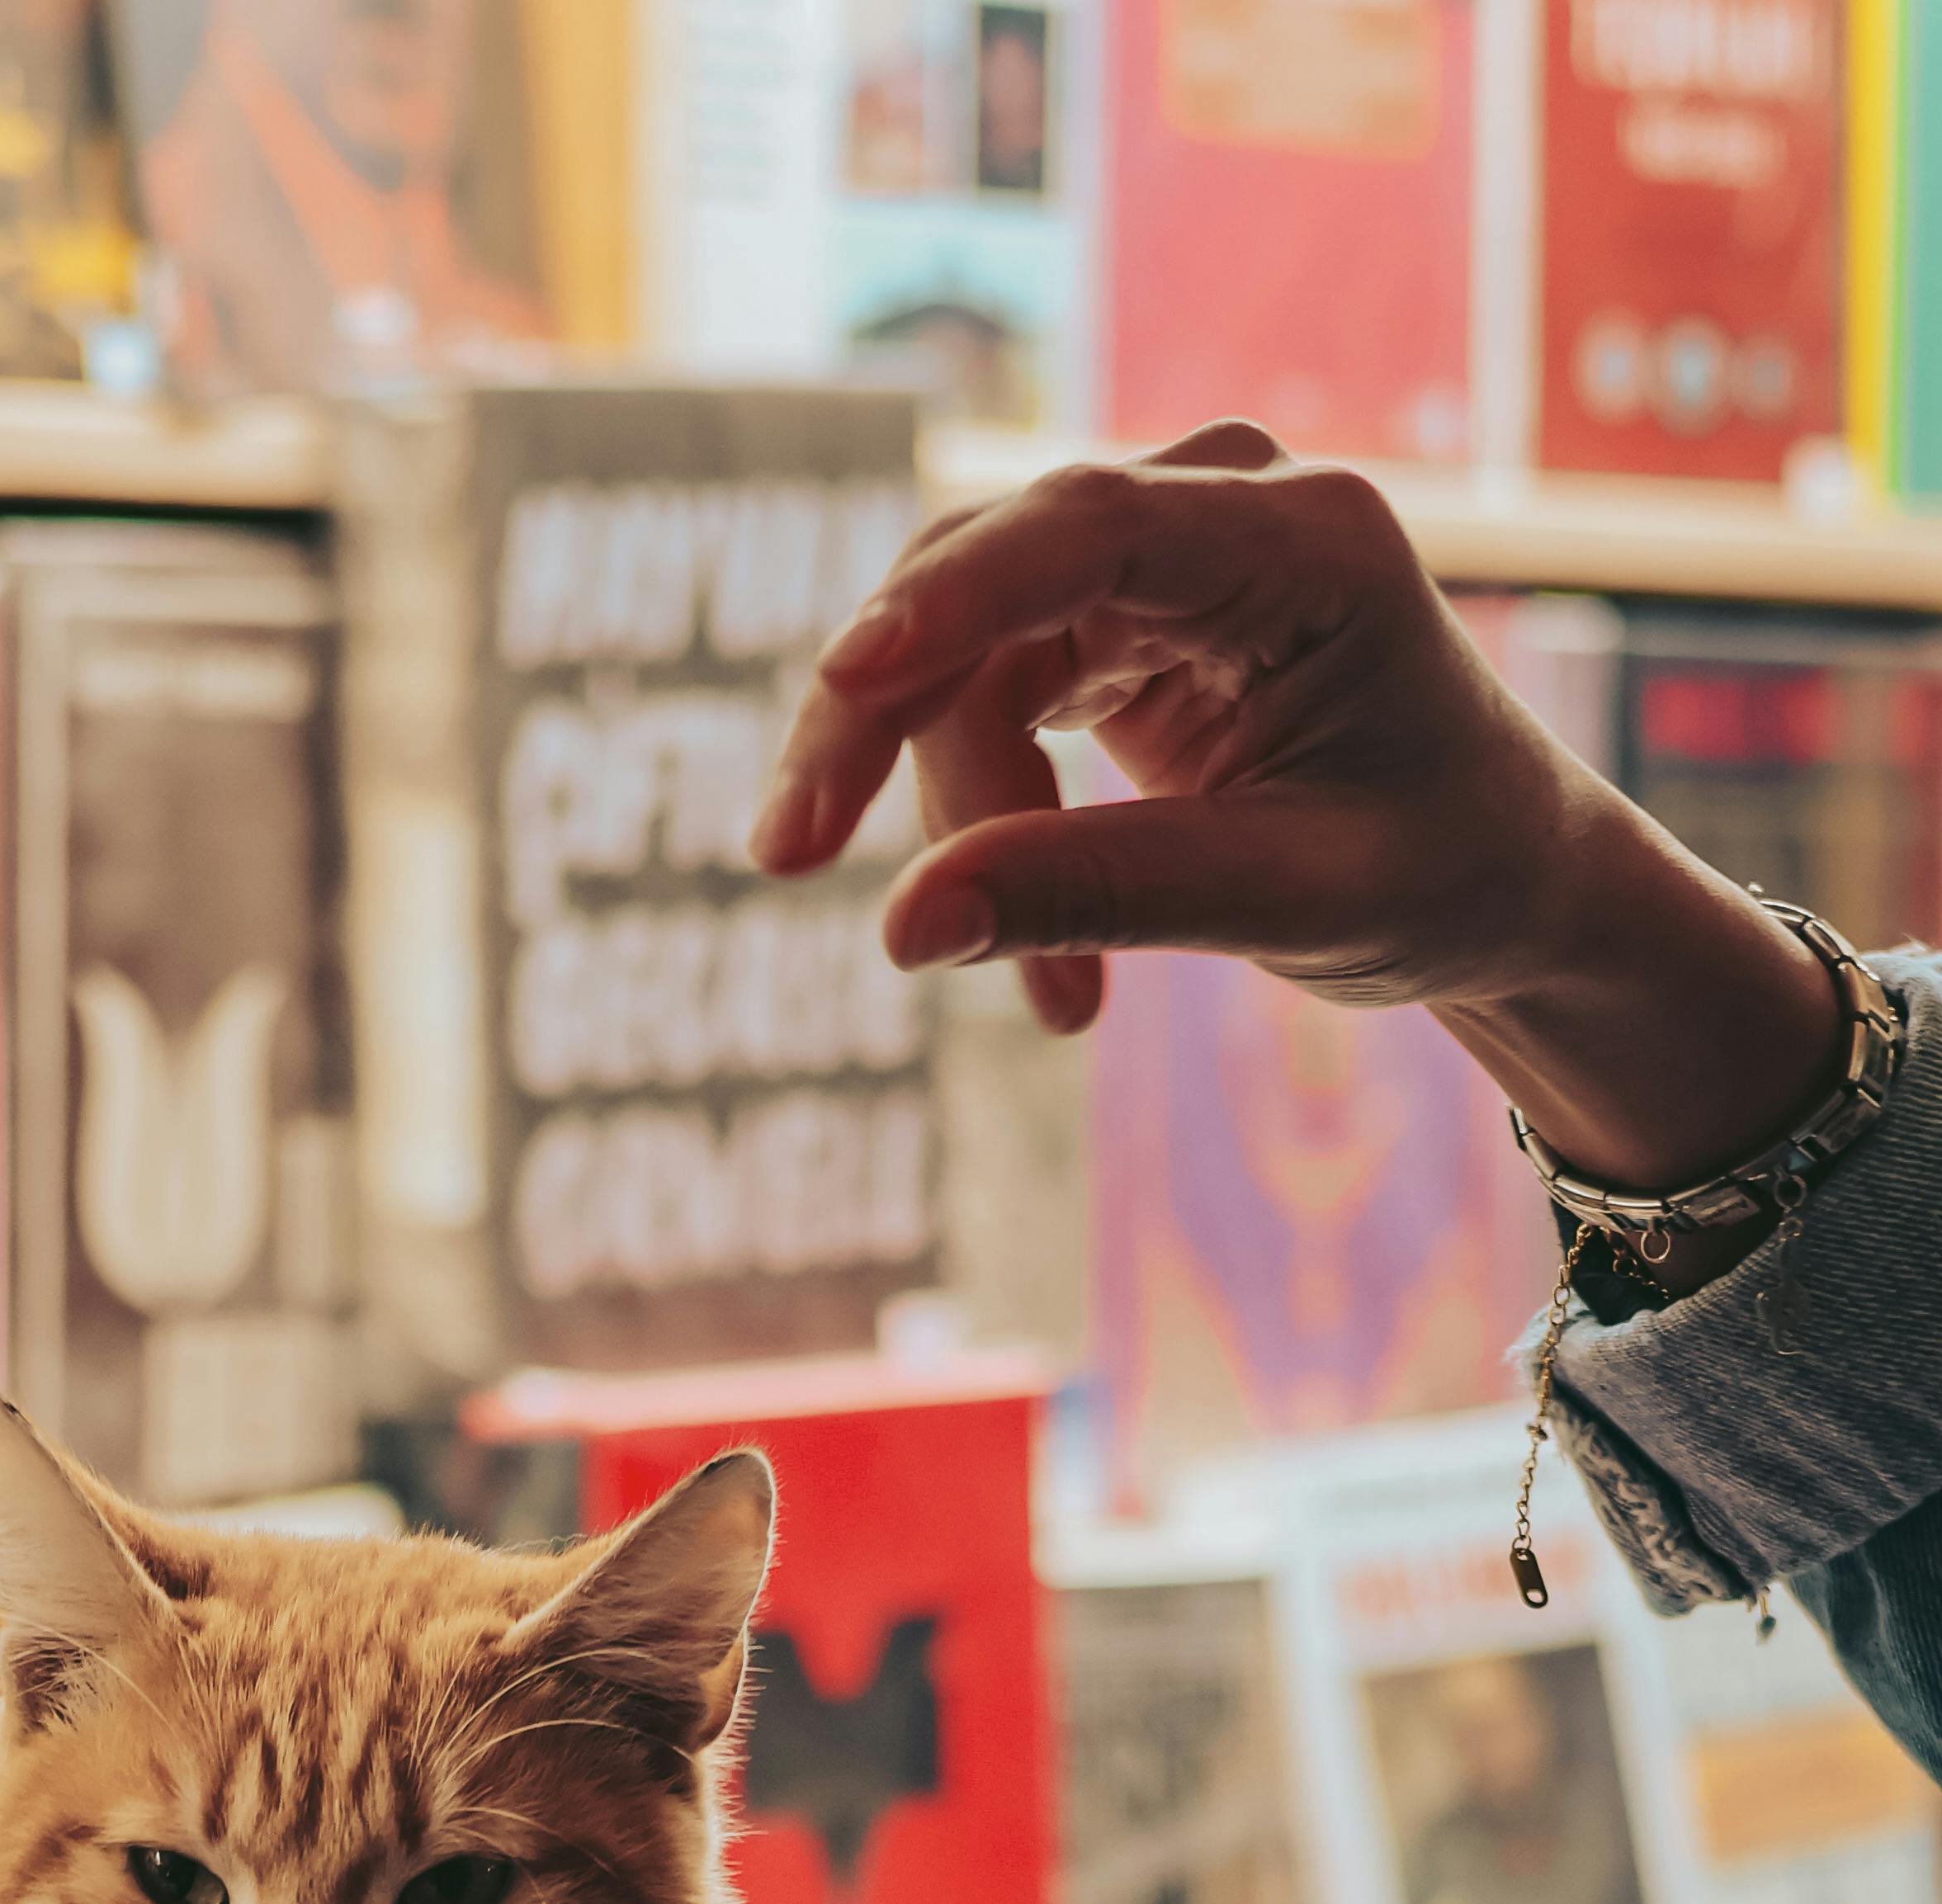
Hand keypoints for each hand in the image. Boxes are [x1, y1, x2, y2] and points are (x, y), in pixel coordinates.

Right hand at [753, 425, 1847, 1230]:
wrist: (1501, 874)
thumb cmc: (1437, 872)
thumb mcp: (1288, 900)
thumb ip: (1103, 896)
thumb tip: (900, 930)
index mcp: (1306, 537)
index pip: (1087, 530)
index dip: (949, 599)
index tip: (842, 680)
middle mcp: (1220, 506)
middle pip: (984, 575)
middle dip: (880, 720)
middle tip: (788, 859)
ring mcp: (1156, 554)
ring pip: (962, 655)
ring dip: (957, 822)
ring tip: (1052, 1012)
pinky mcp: (1111, 618)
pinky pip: (983, 697)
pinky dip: (986, 828)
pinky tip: (1042, 960)